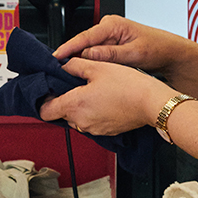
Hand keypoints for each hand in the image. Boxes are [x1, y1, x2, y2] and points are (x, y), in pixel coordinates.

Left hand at [39, 58, 174, 136]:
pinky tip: (106, 102)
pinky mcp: (105, 132)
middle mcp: (80, 121)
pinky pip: (92, 124)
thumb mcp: (98, 67)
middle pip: (62, 114)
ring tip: (96, 93)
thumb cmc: (129, 86)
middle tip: (79, 87)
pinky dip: (95, 114)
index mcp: (74, 105)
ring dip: (81, 108)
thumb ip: (75, 66)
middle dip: (66, 102)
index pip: (45, 112)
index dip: (45, 101)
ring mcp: (93, 129)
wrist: (152, 103)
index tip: (51, 93)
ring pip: (77, 119)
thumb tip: (65, 65)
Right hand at [54, 15, 192, 74]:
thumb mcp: (134, 53)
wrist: (171, 53)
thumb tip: (88, 54)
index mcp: (113, 24)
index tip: (56, 57)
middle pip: (82, 44)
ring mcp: (107, 37)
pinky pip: (93, 55)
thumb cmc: (158, 48)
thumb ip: (110, 54)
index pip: (85, 36)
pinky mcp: (108, 46)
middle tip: (59, 71)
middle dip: (71, 57)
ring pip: (86, 51)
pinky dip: (88, 64)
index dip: (68, 48)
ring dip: (79, 62)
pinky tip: (83, 73)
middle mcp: (108, 28)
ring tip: (68, 74)